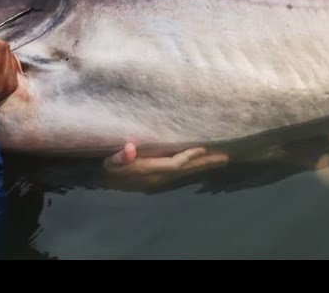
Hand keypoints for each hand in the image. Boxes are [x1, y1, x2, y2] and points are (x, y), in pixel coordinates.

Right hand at [102, 142, 228, 191]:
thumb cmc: (107, 166)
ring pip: (186, 172)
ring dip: (203, 165)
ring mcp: (160, 179)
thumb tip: (129, 148)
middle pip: (186, 170)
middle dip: (205, 163)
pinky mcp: (160, 177)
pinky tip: (202, 163)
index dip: (188, 157)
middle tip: (226, 158)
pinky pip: (182, 172)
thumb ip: (119, 157)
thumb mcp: (109, 161)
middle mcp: (158, 177)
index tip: (203, 148)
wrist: (102, 180)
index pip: (173, 164)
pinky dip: (194, 166)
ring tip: (221, 159)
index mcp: (149, 171)